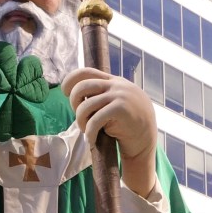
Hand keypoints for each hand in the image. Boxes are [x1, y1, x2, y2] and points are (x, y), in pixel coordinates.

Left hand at [63, 68, 158, 189]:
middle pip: (82, 86)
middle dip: (74, 102)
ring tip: (86, 131)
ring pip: (86, 105)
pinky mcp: (121, 109)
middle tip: (80, 118)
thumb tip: (76, 94)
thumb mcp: (116, 103)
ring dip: (81, 121)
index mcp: (113, 81)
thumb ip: (102, 96)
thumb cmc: (127, 125)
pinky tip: (92, 140)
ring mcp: (120, 96)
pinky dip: (90, 132)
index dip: (71, 80)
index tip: (65, 91)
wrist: (147, 140)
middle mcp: (116, 85)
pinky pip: (95, 119)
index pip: (86, 72)